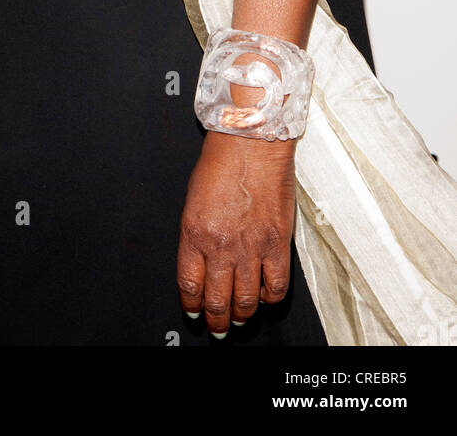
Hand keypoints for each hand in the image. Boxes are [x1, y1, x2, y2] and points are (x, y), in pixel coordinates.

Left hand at [177, 130, 296, 335]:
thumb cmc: (221, 162)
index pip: (190, 286)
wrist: (251, 141)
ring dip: (241, 315)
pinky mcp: (278, 243)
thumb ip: (197, 234)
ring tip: (239, 319)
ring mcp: (251, 246)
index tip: (195, 312)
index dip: (192, 306)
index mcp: (195, 233)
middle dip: (216, 320)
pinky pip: (275, 285)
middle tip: (218, 326)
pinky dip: (269, 298)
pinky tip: (264, 296)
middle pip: (218, 300)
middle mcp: (221, 245)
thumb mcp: (193, 199)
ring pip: (246, 300)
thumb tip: (201, 263)